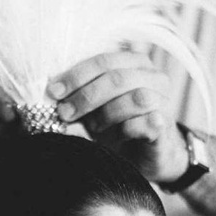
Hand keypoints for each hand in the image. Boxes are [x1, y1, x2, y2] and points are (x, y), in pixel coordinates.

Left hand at [47, 49, 188, 182]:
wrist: (147, 155)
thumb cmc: (118, 126)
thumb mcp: (94, 108)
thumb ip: (78, 97)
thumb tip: (50, 95)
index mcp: (134, 63)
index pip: (104, 60)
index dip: (77, 75)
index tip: (54, 91)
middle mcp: (153, 77)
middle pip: (118, 78)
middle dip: (86, 96)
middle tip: (65, 112)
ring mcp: (163, 101)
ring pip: (136, 98)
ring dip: (106, 114)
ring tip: (92, 127)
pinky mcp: (165, 126)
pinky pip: (147, 123)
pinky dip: (125, 130)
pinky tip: (116, 137)